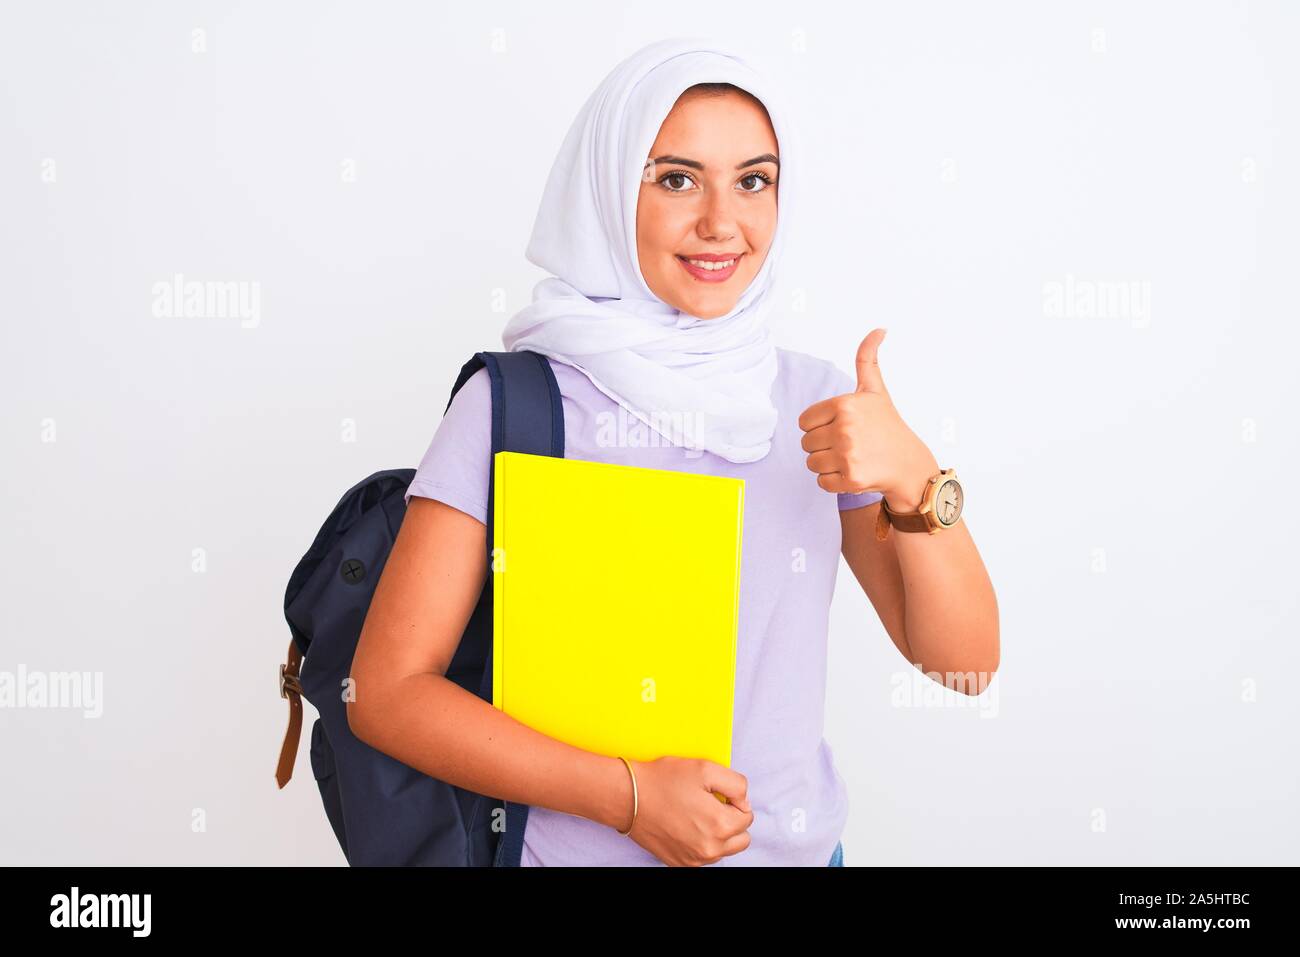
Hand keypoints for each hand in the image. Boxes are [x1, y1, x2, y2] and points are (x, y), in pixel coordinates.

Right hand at [621, 756, 753, 866]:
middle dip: (730, 821)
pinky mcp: (680, 863)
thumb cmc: (663, 781)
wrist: (628, 797)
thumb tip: (744, 802)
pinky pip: (704, 857)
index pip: (747, 816)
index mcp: (720, 825)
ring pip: (724, 849)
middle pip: (741, 838)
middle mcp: (710, 848)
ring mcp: (694, 859)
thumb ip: (736, 785)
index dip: (733, 801)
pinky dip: (701, 843)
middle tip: (709, 805)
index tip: (715, 794)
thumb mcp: (706, 768)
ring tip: (695, 814)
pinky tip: (685, 826)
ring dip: (717, 834)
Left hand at [797, 329, 939, 510]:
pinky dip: (834, 482)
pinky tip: (854, 472)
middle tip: (849, 445)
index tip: (841, 427)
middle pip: (806, 444)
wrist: (909, 464)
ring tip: (851, 458)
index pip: (804, 422)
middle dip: (823, 446)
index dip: (820, 426)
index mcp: (844, 404)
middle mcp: (845, 428)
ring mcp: (848, 455)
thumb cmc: (888, 426)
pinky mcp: (851, 479)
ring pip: (811, 464)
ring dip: (827, 465)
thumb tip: (880, 329)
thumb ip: (867, 358)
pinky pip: (821, 482)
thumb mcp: (876, 390)